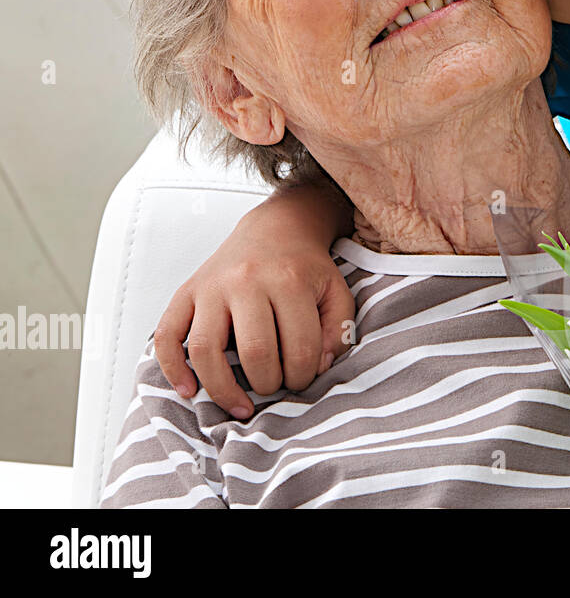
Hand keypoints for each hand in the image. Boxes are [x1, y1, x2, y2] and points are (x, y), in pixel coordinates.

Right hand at [154, 195, 354, 418]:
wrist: (276, 228)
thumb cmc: (307, 268)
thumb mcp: (336, 293)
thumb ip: (337, 331)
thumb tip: (317, 367)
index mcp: (289, 281)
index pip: (299, 348)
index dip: (304, 375)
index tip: (303, 378)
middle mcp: (246, 281)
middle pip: (254, 351)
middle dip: (268, 383)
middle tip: (275, 387)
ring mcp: (211, 286)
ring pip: (205, 349)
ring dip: (222, 388)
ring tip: (239, 407)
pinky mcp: (186, 292)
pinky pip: (166, 335)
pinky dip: (171, 367)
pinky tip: (187, 390)